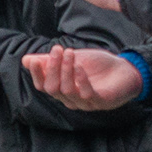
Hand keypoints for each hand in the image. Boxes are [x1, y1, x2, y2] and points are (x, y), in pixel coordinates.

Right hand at [21, 44, 145, 110]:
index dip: (37, 74)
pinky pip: (85, 94)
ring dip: (66, 70)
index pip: (42, 86)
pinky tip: (80, 67)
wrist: (125, 71)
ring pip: (66, 90)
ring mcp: (84, 103)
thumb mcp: (72, 60)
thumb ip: (51, 61)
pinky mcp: (100, 102)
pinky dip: (81, 80)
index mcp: (61, 90)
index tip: (36, 59)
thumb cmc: (97, 67)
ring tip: (71, 52)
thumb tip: (26, 59)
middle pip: (52, 88)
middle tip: (58, 49)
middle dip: (53, 68)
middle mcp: (69, 99)